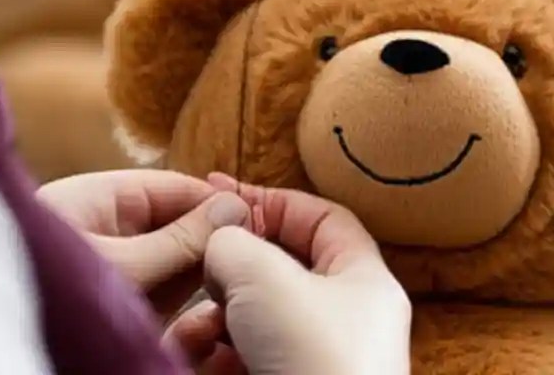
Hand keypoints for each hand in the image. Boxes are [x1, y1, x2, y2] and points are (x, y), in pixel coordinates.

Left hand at [37, 170, 249, 315]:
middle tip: (256, 263)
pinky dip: (187, 311)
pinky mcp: (119, 308)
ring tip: (235, 292)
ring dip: (203, 281)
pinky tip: (210, 321)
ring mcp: (114, 271)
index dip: (217, 202)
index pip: (175, 188)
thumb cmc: (46, 292)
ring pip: (176, 267)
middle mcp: (108, 231)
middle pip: (179, 226)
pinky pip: (163, 301)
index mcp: (99, 199)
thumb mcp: (123, 264)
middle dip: (213, 244)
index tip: (261, 220)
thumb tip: (237, 207)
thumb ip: (181, 238)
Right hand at [166, 173, 411, 374]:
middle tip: (197, 269)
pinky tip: (191, 361)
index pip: (323, 219)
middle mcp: (347, 322)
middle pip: (281, 273)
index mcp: (364, 281)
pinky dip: (213, 360)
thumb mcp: (264, 276)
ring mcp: (318, 366)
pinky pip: (245, 366)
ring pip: (255, 325)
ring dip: (212, 322)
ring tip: (190, 332)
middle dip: (231, 271)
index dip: (272, 200)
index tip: (220, 195)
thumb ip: (234, 242)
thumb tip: (220, 243)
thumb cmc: (313, 360)